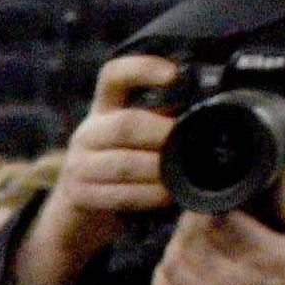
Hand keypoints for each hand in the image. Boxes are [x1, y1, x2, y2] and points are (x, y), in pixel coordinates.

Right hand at [13, 54, 178, 284]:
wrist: (77, 216)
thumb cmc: (122, 171)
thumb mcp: (137, 138)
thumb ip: (161, 121)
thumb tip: (207, 112)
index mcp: (104, 109)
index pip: (114, 75)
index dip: (142, 68)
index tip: (173, 74)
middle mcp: (88, 132)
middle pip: (125, 124)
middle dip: (161, 135)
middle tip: (187, 144)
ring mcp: (78, 164)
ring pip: (123, 163)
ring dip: (158, 171)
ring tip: (181, 175)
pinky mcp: (78, 195)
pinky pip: (117, 194)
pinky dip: (147, 196)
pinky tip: (166, 196)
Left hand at [152, 182, 284, 284]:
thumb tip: (281, 167)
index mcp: (262, 255)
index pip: (218, 216)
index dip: (214, 199)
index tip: (221, 193)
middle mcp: (228, 281)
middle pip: (189, 236)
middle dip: (193, 218)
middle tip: (205, 212)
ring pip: (172, 259)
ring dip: (177, 241)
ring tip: (193, 234)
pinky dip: (165, 270)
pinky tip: (181, 261)